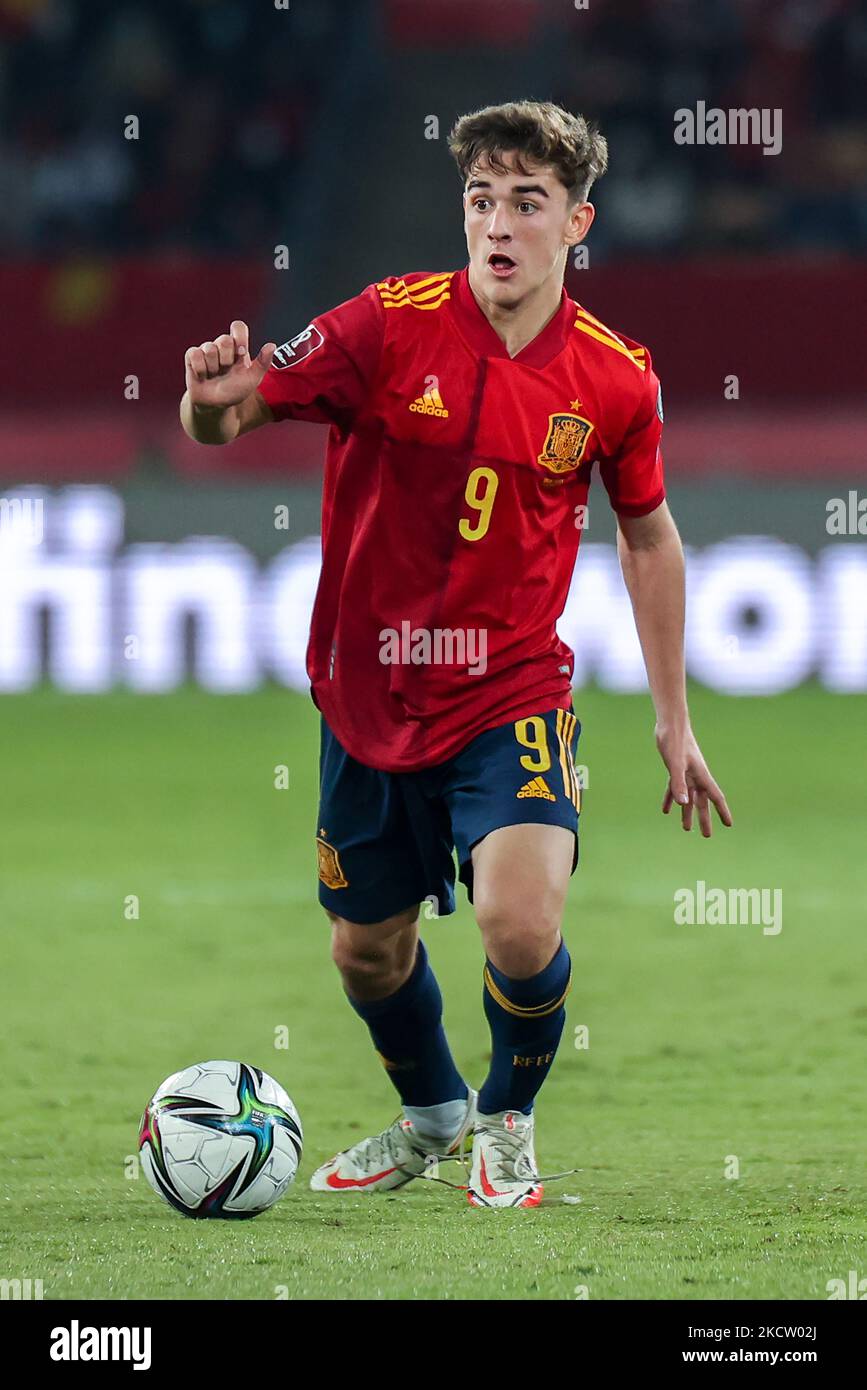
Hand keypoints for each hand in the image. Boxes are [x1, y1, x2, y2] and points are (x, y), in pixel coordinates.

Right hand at [184, 320, 275, 411]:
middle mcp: (222, 345)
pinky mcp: (192, 356)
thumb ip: (262, 363)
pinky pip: (195, 354)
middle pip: (225, 340)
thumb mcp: (252, 380)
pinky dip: (200, 369)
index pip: (238, 327)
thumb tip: (272, 345)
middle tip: (226, 371)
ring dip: (213, 368)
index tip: (241, 353)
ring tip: (214, 375)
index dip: (239, 337)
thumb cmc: (235, 391)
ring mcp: (206, 349)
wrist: (215, 406)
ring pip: (209, 348)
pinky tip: (203, 376)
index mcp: (238, 347)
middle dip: (227, 360)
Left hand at [656, 722, 731, 836]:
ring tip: (686, 828)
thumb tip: (683, 804)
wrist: (670, 722)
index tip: (729, 824)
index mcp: (701, 775)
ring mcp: (686, 772)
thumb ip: (678, 784)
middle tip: (706, 835)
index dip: (722, 811)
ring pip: (688, 797)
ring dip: (687, 812)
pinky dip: (671, 798)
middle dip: (704, 818)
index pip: (715, 797)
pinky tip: (666, 810)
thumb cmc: (675, 740)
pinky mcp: (675, 768)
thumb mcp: (675, 764)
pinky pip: (675, 788)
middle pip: (702, 802)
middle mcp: (696, 776)